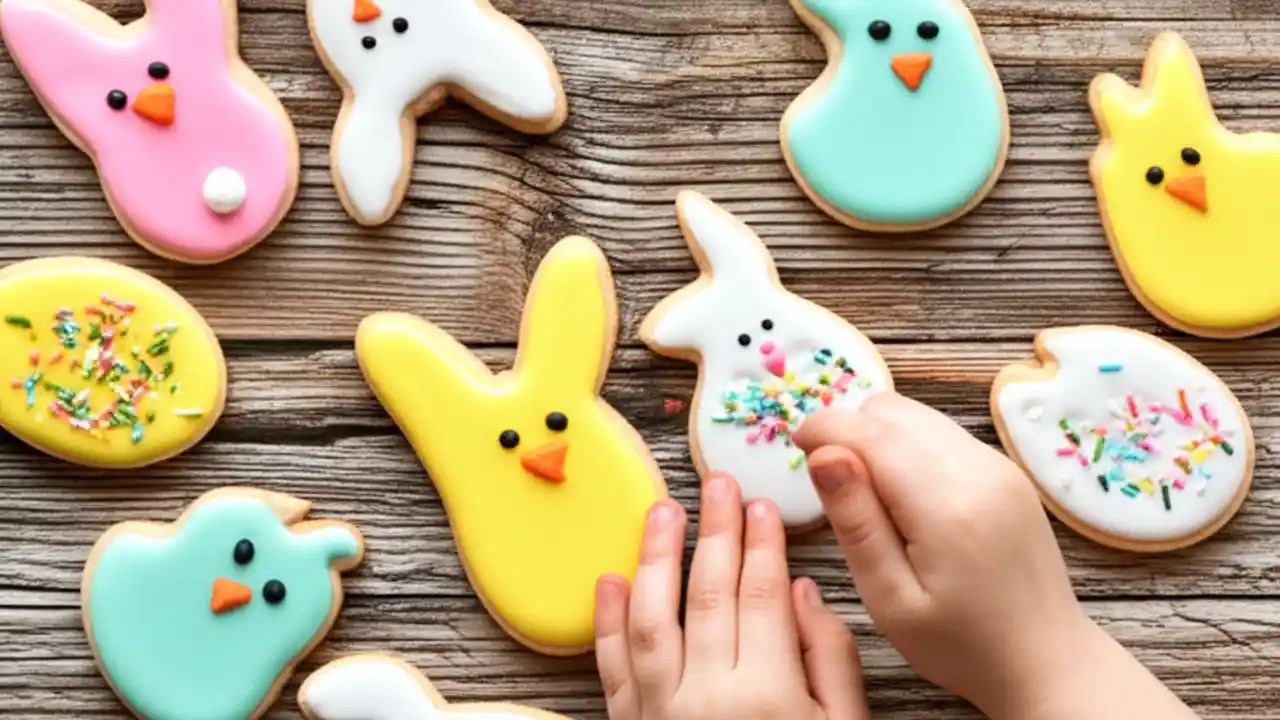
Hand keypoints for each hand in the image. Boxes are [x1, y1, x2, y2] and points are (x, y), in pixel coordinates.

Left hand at [593, 472, 868, 719]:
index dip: (762, 544)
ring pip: (650, 617)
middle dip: (715, 531)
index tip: (763, 504)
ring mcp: (662, 714)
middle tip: (718, 482)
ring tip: (662, 510)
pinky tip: (610, 579)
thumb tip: (805, 592)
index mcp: (769, 695)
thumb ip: (831, 664)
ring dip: (655, 557)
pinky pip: (610, 668)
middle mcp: (708, 697)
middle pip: (708, 593)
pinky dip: (606, 621)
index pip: (762, 595)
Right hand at [795, 392, 1195, 718]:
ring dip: (878, 437)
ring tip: (865, 493)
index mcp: (947, 506)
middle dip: (849, 431)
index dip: (824, 426)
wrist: (1047, 662)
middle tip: (830, 483)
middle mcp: (979, 471)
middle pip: (892, 412)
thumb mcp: (890, 599)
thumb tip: (824, 454)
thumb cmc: (963, 646)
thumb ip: (855, 521)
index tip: (796, 445)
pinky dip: (908, 448)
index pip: (870, 431)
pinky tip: (902, 498)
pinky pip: (941, 434)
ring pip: (916, 416)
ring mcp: (999, 466)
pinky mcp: (1006, 472)